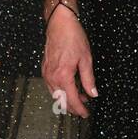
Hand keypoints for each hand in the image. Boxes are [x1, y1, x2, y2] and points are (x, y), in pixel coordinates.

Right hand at [42, 3, 97, 117]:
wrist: (59, 24)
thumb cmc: (72, 38)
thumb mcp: (86, 59)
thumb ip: (88, 79)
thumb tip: (93, 93)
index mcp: (63, 76)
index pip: (72, 100)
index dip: (80, 109)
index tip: (85, 114)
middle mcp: (52, 77)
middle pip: (61, 101)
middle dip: (73, 107)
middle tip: (83, 108)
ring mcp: (46, 74)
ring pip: (55, 95)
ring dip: (66, 99)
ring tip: (79, 97)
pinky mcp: (44, 69)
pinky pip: (51, 86)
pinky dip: (60, 91)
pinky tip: (69, 87)